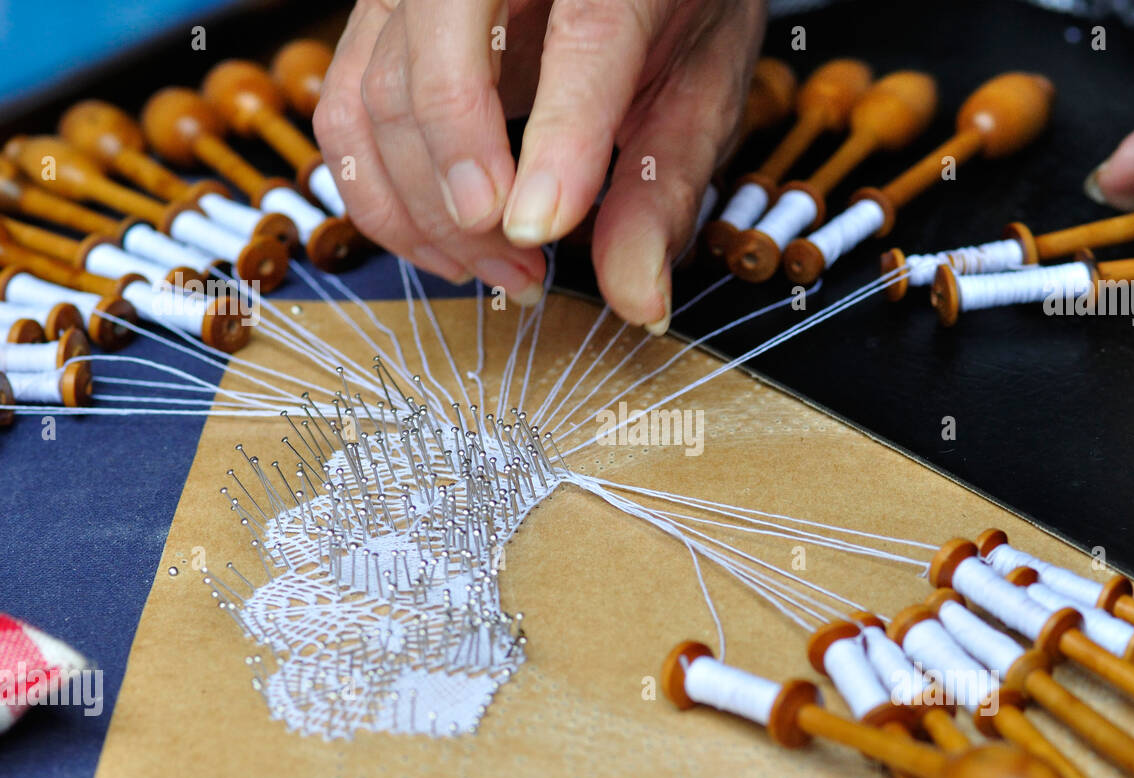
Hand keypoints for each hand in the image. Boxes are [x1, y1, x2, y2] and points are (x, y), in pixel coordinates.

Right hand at [314, 0, 765, 330]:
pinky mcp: (380, 17)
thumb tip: (638, 301)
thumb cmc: (672, 17)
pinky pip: (344, 107)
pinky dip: (377, 193)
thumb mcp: (698, 99)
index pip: (583, 39)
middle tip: (521, 272)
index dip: (560, 142)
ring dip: (421, 211)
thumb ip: (664, 194)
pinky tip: (442, 243)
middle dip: (464, 197)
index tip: (540, 233)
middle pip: (440, 69)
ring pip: (376, 96)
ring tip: (496, 270)